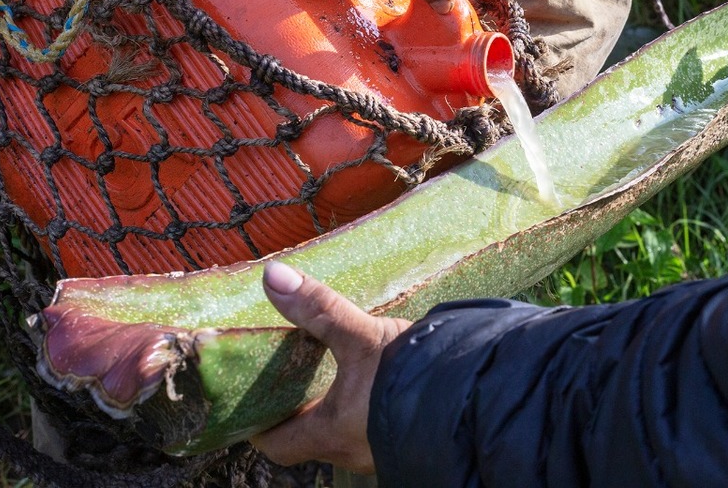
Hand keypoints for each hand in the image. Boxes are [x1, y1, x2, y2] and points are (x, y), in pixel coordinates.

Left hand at [251, 261, 409, 470]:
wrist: (477, 394)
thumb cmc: (412, 374)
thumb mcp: (362, 335)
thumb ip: (319, 307)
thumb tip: (273, 275)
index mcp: (329, 434)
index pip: (276, 444)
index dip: (259, 423)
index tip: (250, 398)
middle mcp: (351, 451)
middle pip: (308, 438)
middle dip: (299, 409)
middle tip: (290, 375)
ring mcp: (380, 450)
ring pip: (342, 434)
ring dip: (334, 409)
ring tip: (332, 372)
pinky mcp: (406, 438)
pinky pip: (372, 428)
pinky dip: (365, 408)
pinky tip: (376, 380)